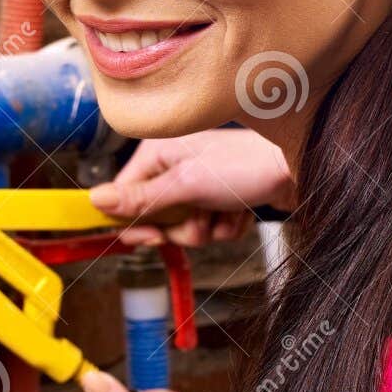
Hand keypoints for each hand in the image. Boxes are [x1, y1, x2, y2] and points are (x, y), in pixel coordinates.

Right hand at [88, 129, 294, 246]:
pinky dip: (226, 227)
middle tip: (201, 216)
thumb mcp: (187, 185)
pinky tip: (241, 209)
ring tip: (227, 209)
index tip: (152, 237)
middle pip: (156, 219)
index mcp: (157, 153)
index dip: (136, 223)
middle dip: (183, 228)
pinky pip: (209, 230)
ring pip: (184, 229)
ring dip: (209, 229)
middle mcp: (174, 167)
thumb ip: (141, 198)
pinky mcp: (217, 199)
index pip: (124, 198)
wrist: (296, 170)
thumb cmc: (248, 166)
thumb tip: (95, 200)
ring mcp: (197, 184)